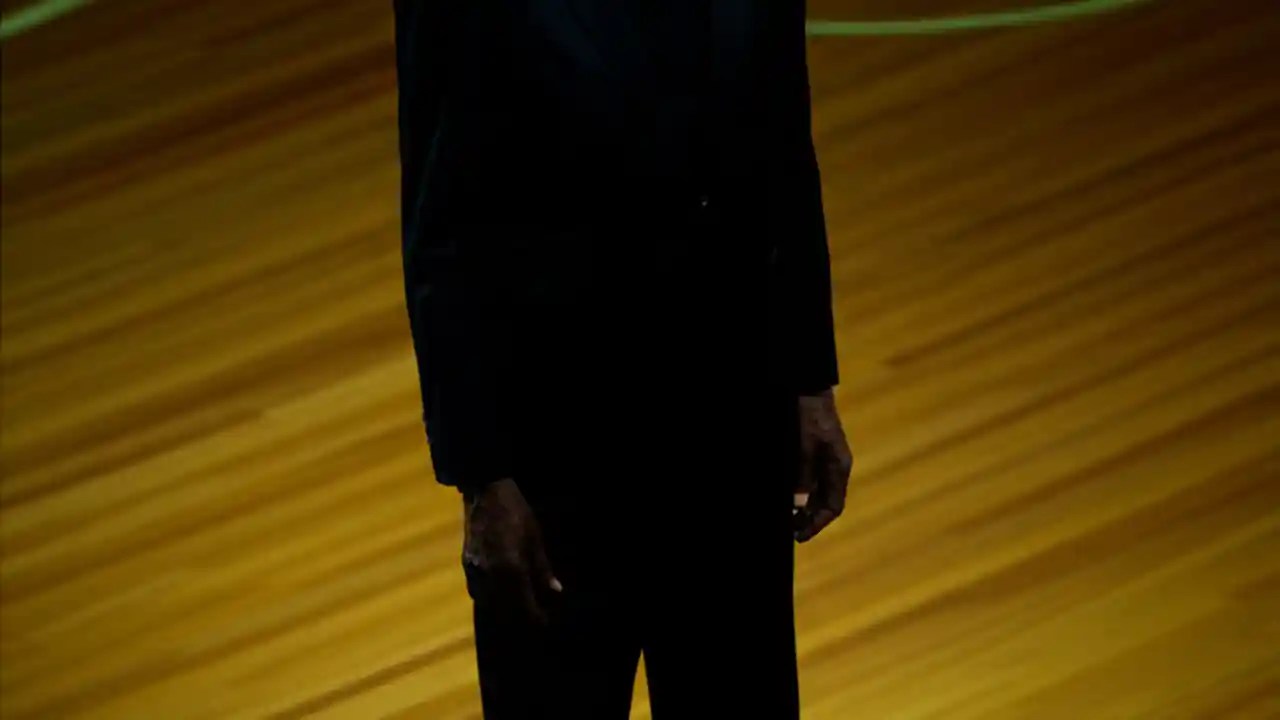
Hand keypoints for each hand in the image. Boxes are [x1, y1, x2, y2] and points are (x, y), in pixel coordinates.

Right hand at [462, 478, 561, 623]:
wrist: (485, 493)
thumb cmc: (516, 513)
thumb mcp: (535, 539)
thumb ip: (542, 569)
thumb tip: (555, 592)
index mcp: (511, 571)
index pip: (525, 608)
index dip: (537, 619)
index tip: (546, 623)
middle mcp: (491, 578)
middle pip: (506, 613)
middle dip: (520, 620)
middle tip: (534, 618)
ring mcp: (475, 573)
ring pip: (490, 605)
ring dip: (504, 612)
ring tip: (519, 609)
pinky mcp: (466, 566)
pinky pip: (477, 592)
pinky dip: (490, 599)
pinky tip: (499, 595)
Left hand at [793, 388, 852, 542]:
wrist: (806, 386)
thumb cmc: (808, 414)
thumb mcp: (804, 445)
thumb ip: (803, 474)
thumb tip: (799, 503)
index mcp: (838, 467)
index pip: (833, 506)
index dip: (816, 524)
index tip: (799, 536)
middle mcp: (834, 467)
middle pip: (825, 502)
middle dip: (807, 518)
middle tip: (789, 529)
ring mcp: (825, 460)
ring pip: (816, 493)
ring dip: (802, 507)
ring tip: (787, 517)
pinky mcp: (813, 452)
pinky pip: (809, 480)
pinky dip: (799, 492)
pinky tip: (788, 497)